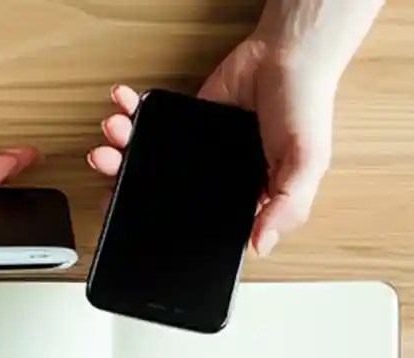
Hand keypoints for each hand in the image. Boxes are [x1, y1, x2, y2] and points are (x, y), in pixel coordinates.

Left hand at [88, 1, 380, 255]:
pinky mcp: (183, 120)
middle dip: (125, 182)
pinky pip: (150, 121)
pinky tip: (123, 104)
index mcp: (241, 199)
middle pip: (157, 191)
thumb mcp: (306, 166)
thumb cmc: (305, 110)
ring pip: (146, 157)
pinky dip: (131, 112)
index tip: (127, 218)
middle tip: (108, 167)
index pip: (194, 224)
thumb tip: (261, 246)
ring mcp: (193, 150)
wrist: (290, 55)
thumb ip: (287, 207)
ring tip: (113, 131)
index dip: (158, 224)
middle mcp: (212, 180)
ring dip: (120, 146)